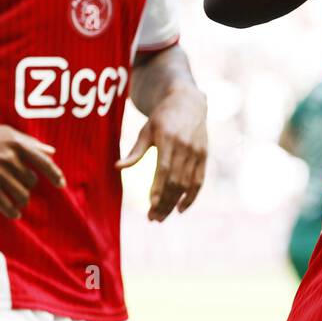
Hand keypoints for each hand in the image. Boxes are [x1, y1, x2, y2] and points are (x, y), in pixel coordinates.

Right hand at [0, 121, 64, 218]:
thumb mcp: (6, 132)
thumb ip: (30, 142)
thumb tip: (52, 151)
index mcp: (17, 144)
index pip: (43, 161)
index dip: (55, 174)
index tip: (61, 184)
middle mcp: (10, 158)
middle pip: (31, 180)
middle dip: (29, 185)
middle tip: (22, 185)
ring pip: (21, 193)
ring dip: (23, 199)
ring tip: (20, 200)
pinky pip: (5, 203)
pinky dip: (12, 211)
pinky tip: (15, 214)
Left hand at [117, 87, 207, 219]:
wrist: (189, 102)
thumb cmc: (162, 117)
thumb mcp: (146, 130)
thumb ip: (135, 151)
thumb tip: (117, 168)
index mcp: (168, 138)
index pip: (163, 169)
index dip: (157, 189)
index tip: (150, 206)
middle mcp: (185, 146)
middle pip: (175, 181)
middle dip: (164, 202)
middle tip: (153, 218)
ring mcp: (197, 152)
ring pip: (186, 184)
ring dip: (174, 203)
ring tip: (162, 217)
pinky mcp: (204, 156)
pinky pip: (199, 181)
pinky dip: (191, 197)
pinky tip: (180, 209)